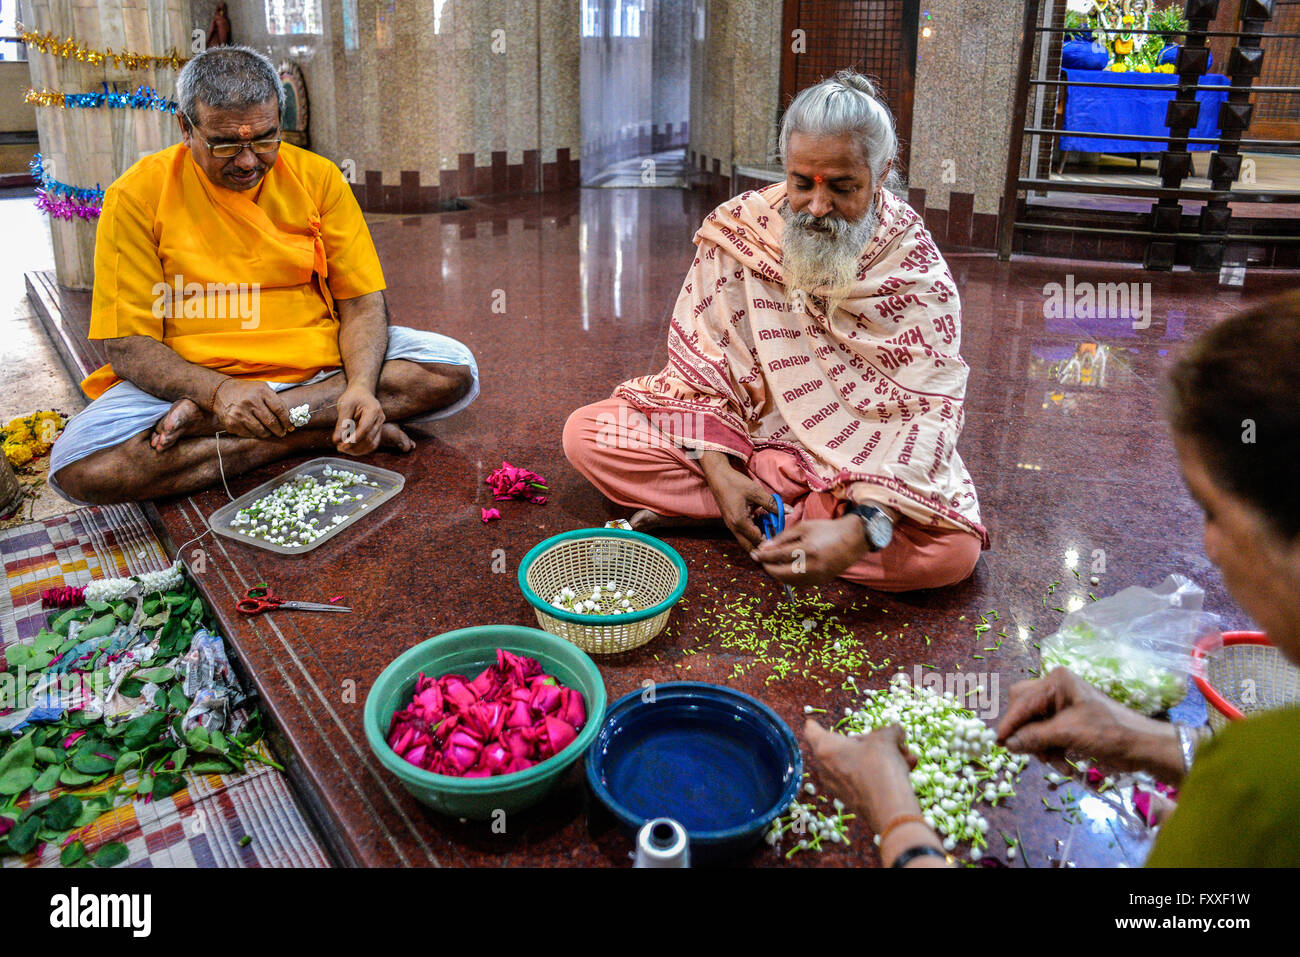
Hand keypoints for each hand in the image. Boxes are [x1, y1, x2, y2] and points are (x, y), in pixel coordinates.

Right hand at [212, 379, 292, 438]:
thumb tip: (289, 420)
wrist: (221, 392)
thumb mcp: (262, 388)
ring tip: (270, 432)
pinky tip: (256, 430)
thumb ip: (275, 401)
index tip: (290, 427)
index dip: (287, 421)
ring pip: (261, 431)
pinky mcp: (232, 423)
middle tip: (282, 433)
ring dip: (268, 434)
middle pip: (271, 422)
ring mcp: (240, 413)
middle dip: (279, 430)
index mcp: (261, 391)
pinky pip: (249, 434)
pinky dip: (255, 434)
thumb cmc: (247, 391)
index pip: (280, 410)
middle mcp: (250, 402)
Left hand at [333, 385, 384, 455]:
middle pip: (369, 439)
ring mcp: (380, 426)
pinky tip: (350, 448)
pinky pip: (372, 444)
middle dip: (354, 446)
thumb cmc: (353, 397)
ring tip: (343, 449)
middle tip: (339, 447)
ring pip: (372, 444)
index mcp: (373, 411)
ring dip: (357, 450)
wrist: (362, 391)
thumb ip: (341, 424)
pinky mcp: (377, 431)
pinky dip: (361, 449)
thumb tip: (336, 440)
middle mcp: (380, 419)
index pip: (365, 429)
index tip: (341, 444)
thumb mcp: (344, 406)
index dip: (353, 439)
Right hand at [701, 461, 775, 548]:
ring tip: (771, 528)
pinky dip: (754, 530)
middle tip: (775, 537)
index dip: (770, 539)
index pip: (757, 540)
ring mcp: (731, 525)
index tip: (781, 532)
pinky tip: (762, 521)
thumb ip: (772, 503)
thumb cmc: (734, 483)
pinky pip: (743, 532)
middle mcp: (734, 527)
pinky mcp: (732, 521)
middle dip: (763, 545)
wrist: (717, 475)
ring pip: (746, 540)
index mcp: (739, 522)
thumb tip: (789, 510)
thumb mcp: (756, 492)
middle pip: (750, 546)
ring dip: (758, 537)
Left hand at [750, 516, 868, 584]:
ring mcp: (817, 577)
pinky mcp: (821, 582)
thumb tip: (765, 547)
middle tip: (761, 561)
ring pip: (789, 581)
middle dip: (768, 568)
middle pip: (781, 574)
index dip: (763, 556)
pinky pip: (799, 583)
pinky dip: (789, 577)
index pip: (778, 556)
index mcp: (807, 550)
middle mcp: (812, 567)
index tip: (754, 554)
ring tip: (772, 563)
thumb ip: (783, 537)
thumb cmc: (827, 529)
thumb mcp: (804, 527)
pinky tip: (785, 568)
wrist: (853, 539)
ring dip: (777, 574)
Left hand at [804, 721, 919, 832]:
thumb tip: (896, 732)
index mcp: (826, 748)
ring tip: (907, 756)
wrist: (889, 809)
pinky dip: (884, 774)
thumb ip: (890, 731)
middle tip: (890, 740)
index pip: (812, 732)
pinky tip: (908, 768)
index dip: (813, 724)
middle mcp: (827, 768)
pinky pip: (866, 780)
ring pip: (860, 765)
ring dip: (884, 758)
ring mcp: (839, 786)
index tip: (811, 721)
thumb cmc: (880, 766)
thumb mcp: (887, 739)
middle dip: (870, 742)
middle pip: (844, 747)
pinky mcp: (853, 801)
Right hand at [996, 667, 1185, 782]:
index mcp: (1057, 682)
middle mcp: (1056, 688)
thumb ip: (1034, 737)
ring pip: (1034, 725)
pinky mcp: (1068, 720)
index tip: (999, 744)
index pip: (1021, 701)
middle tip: (1032, 754)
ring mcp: (1062, 704)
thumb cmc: (1109, 733)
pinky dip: (1052, 750)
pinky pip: (1047, 733)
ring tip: (1057, 764)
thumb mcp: (1068, 734)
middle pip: (1024, 709)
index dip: (1010, 723)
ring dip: (1041, 747)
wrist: (1143, 746)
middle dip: (1027, 735)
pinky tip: (1064, 764)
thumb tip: (1007, 743)